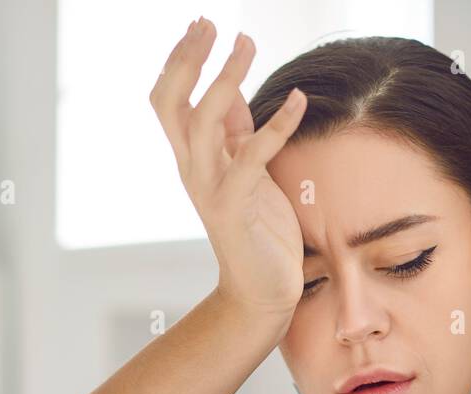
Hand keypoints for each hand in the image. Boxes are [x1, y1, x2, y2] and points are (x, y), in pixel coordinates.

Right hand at [150, 18, 308, 321]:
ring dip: (225, 78)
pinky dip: (276, 125)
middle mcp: (192, 169)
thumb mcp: (248, 171)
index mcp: (192, 158)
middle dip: (187, 58)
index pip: (170, 99)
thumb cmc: (260, 231)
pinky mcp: (234, 206)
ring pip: (202, 120)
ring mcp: (209, 187)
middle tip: (209, 23)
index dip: (181, 60)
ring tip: (246, 42)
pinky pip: (251, 156)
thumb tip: (237, 92)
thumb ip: (238, 134)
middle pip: (170, 102)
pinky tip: (299, 101)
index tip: (201, 24)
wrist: (262, 291)